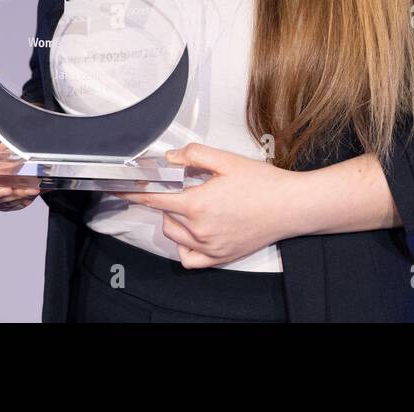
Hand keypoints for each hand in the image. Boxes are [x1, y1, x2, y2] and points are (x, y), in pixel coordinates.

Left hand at [111, 142, 307, 267]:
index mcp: (198, 203)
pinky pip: (188, 258)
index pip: (155, 198)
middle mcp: (200, 229)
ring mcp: (210, 247)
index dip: (135, 191)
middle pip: (164, 216)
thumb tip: (171, 157)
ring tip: (193, 206)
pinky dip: (184, 246)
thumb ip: (194, 154)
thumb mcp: (227, 160)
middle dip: (166, 200)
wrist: (290, 206)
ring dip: (175, 220)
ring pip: (174, 236)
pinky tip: (193, 232)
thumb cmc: (264, 184)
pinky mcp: (220, 257)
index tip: (122, 188)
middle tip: (183, 188)